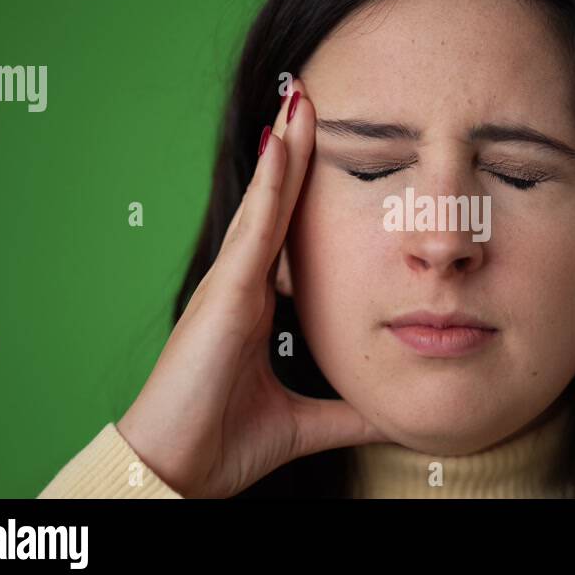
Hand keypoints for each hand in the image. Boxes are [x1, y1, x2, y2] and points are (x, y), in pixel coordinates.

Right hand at [116, 79, 388, 497]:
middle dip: (294, 153)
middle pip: (276, 206)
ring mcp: (231, 285)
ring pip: (265, 205)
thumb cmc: (225, 443)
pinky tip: (281, 145)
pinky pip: (254, 231)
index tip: (324, 149)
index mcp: (259, 306)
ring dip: (284, 151)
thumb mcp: (308, 421)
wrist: (181, 473)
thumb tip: (393, 412)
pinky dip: (268, 187)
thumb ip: (349, 411)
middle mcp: (244, 286)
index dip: (305, 190)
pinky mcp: (224, 294)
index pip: (289, 234)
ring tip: (302, 102)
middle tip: (312, 102)